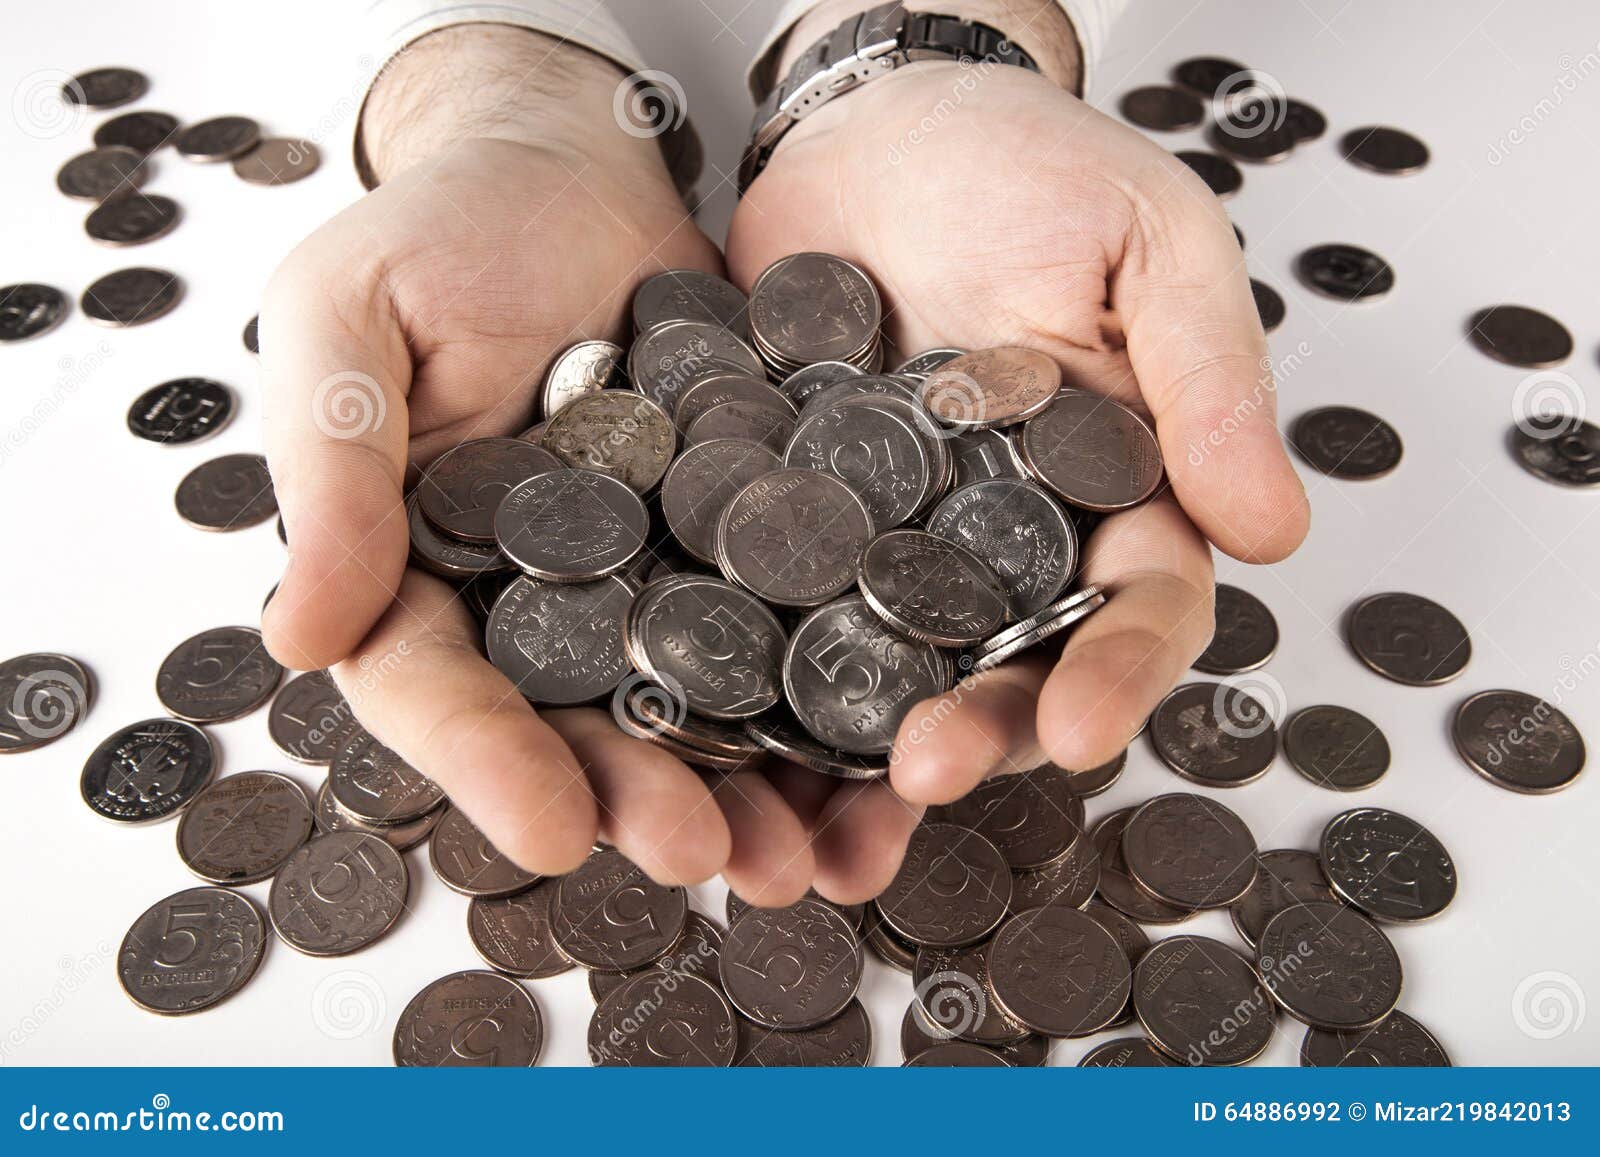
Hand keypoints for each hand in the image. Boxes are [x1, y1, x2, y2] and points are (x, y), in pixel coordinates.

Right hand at [260, 26, 871, 901]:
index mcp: (422, 572)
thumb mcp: (350, 322)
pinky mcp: (742, 541)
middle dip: (643, 798)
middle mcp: (537, 601)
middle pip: (583, 724)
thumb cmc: (440, 232)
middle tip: (711, 856)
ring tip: (805, 850)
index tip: (554, 832)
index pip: (441, 686)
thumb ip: (332, 468)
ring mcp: (648, 579)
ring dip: (747, 783)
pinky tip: (881, 746)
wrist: (571, 174)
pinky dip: (830, 686)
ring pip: (694, 701)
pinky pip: (787, 620)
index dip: (491, 764)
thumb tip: (297, 635)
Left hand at [728, 12, 1309, 808]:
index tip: (1077, 731)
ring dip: (858, 762)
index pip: (1133, 605)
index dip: (1113, 674)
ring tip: (818, 838)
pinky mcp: (788, 525)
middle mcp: (1003, 542)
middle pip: (1005, 667)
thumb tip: (1274, 531)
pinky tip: (715, 744)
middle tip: (923, 773)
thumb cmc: (1030, 162)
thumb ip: (1207, 379)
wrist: (871, 123)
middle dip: (976, 731)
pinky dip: (748, 683)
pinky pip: (769, 613)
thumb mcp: (1148, 243)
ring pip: (886, 673)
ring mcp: (889, 543)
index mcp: (1109, 491)